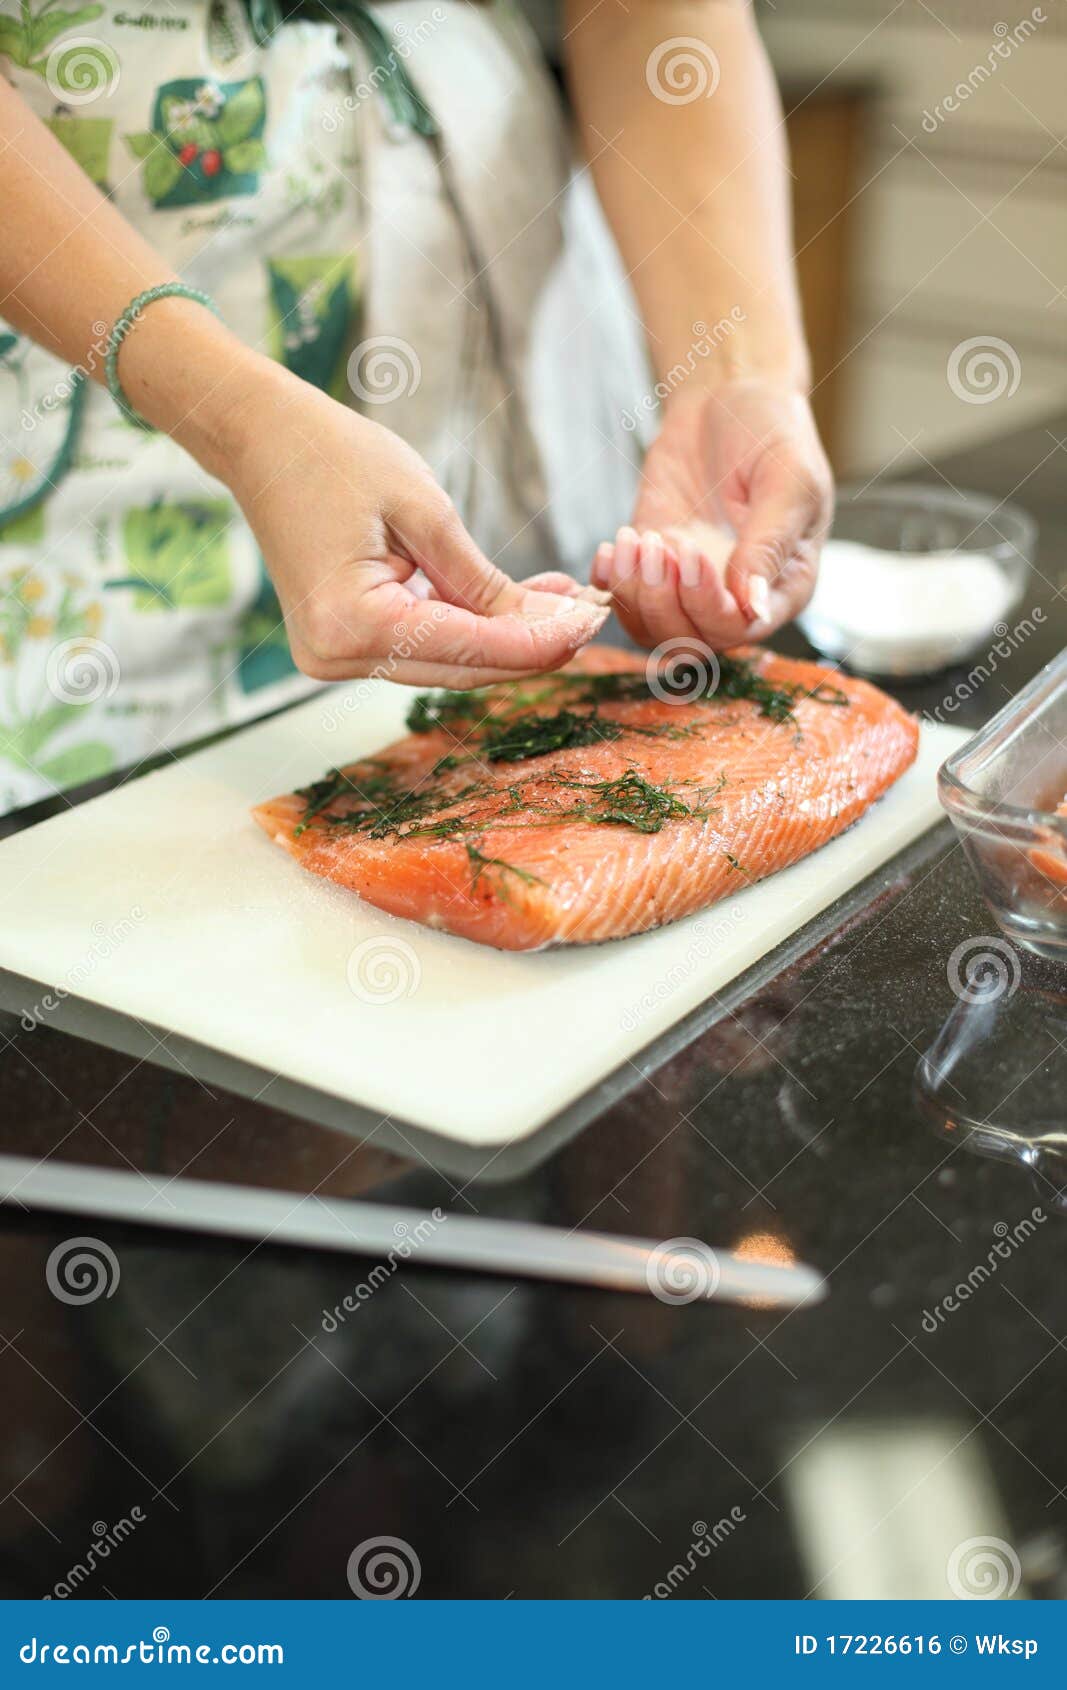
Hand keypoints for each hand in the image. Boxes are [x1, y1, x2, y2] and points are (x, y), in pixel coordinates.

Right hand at [219, 360, 609, 688]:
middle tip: (592, 617)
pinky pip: (424, 645)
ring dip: (508, 639)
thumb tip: (546, 626)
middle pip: (461, 668)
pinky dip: (473, 627)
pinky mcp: (344, 645)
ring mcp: (335, 658)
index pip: (468, 647)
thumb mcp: (424, 509)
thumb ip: (482, 581)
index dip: (539, 640)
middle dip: (532, 646)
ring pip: (447, 662)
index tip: (594, 623)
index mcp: (351, 624)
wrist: (261, 439)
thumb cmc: (334, 456)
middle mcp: (337, 657)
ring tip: (567, 605)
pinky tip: (522, 605)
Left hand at [592, 380, 832, 650]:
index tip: (690, 553)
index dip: (709, 605)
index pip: (742, 629)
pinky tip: (613, 548)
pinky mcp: (652, 567)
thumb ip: (771, 545)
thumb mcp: (788, 481)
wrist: (726, 398)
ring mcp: (690, 587)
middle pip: (694, 639)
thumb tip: (753, 607)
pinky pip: (625, 601)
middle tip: (659, 544)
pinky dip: (610, 585)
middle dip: (666, 599)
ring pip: (654, 630)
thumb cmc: (772, 433)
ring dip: (635, 594)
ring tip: (635, 540)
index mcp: (782, 586)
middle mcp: (736, 597)